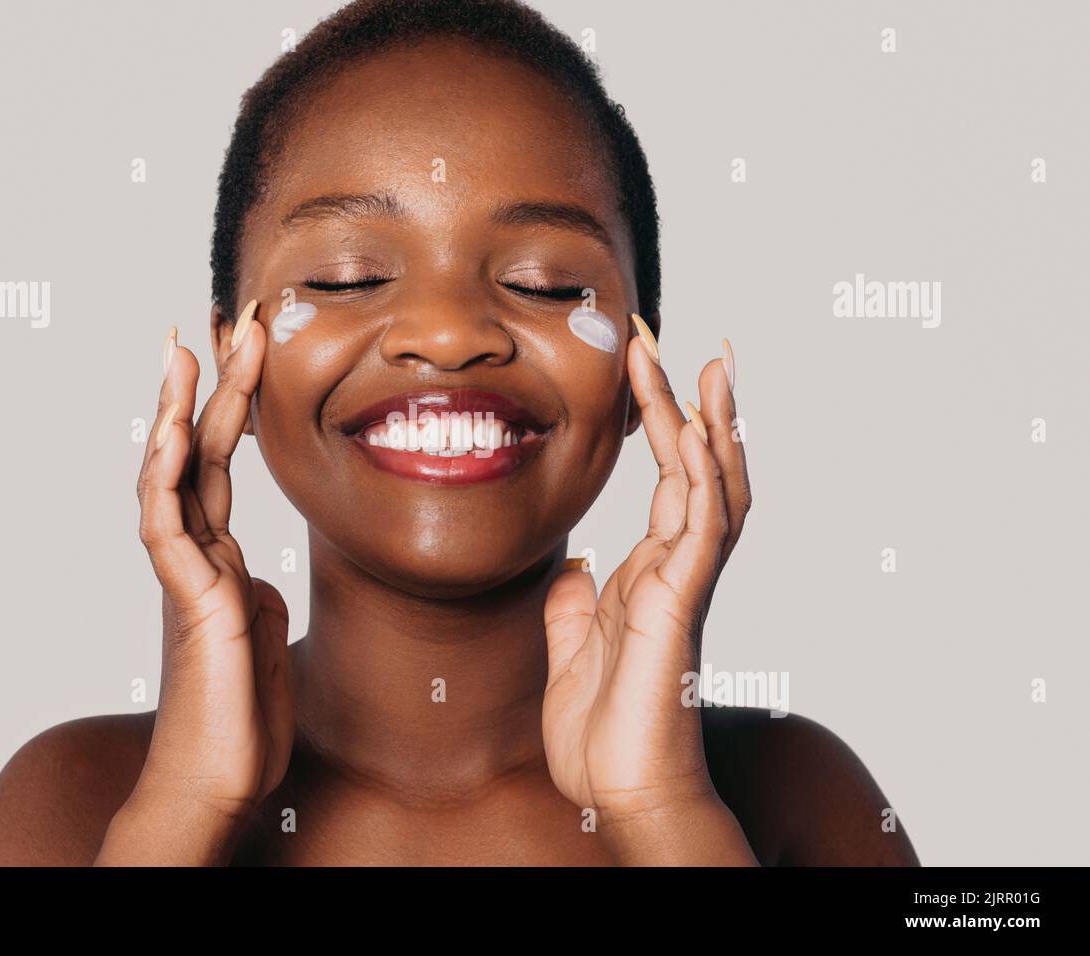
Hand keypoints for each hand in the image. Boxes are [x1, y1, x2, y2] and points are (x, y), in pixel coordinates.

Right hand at [98, 304, 293, 864]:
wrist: (218, 781)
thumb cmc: (240, 717)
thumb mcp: (262, 638)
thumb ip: (251, 595)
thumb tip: (253, 574)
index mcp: (221, 558)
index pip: (223, 464)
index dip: (234, 404)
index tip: (247, 346)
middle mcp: (198, 556)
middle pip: (200, 453)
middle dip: (215, 384)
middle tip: (229, 318)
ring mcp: (188, 575)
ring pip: (172, 478)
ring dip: (178, 412)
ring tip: (184, 351)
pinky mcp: (189, 602)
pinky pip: (166, 527)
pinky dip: (163, 477)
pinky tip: (171, 432)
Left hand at [541, 325, 754, 862]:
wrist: (621, 791)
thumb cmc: (604, 732)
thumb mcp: (573, 647)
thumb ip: (577, 601)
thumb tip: (575, 564)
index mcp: (652, 574)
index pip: (670, 481)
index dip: (665, 423)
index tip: (652, 368)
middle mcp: (677, 569)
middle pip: (701, 469)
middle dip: (694, 403)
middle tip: (687, 343)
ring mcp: (685, 584)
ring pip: (713, 487)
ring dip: (710, 424)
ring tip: (707, 364)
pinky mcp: (682, 605)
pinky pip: (702, 530)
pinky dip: (705, 478)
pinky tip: (698, 434)